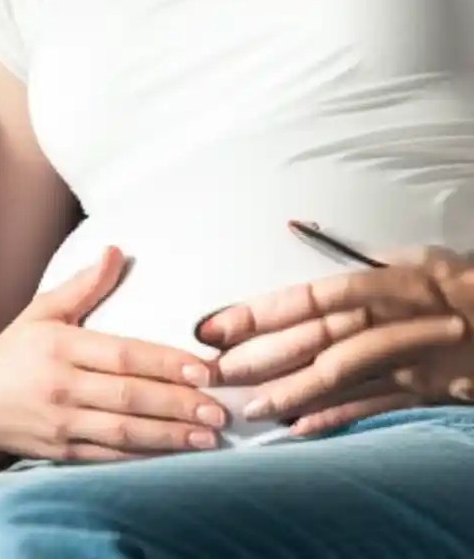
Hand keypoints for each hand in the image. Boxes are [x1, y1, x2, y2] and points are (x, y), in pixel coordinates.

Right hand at [0, 247, 225, 461]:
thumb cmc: (9, 354)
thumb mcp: (40, 314)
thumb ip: (82, 287)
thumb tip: (115, 251)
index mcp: (58, 346)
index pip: (122, 355)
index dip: (166, 363)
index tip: (204, 369)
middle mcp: (59, 386)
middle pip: (129, 396)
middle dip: (179, 404)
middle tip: (220, 409)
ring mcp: (59, 423)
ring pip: (124, 431)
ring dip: (170, 435)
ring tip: (209, 436)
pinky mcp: (59, 452)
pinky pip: (110, 457)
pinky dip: (145, 457)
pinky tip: (175, 454)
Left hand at [202, 247, 473, 435]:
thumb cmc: (463, 283)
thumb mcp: (416, 259)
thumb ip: (358, 260)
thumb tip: (294, 231)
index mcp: (392, 282)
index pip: (312, 298)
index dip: (259, 313)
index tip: (213, 325)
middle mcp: (400, 320)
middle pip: (318, 338)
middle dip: (260, 357)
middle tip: (213, 371)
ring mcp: (415, 360)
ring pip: (342, 377)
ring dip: (291, 393)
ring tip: (248, 407)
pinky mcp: (430, 393)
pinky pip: (375, 409)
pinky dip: (336, 419)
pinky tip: (298, 429)